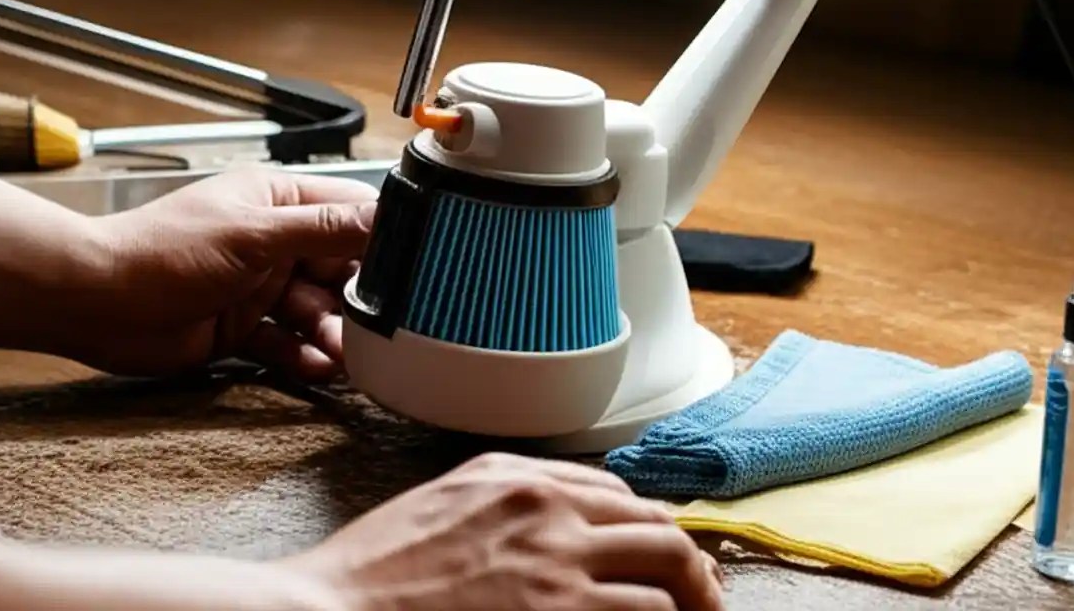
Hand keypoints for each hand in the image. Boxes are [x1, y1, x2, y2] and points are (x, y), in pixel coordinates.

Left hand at [63, 166, 377, 380]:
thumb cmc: (160, 252)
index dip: (379, 237)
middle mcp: (271, 242)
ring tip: (345, 353)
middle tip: (378, 323)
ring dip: (334, 333)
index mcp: (276, 201)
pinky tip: (319, 368)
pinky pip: (286, 344)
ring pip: (316, 311)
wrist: (96, 303)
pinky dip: (304, 357)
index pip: (347, 211)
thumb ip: (322, 228)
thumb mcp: (254, 234)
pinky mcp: (241, 328)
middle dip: (358, 298)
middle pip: (339, 269)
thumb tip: (382, 216)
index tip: (409, 265)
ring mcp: (257, 287)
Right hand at [286, 452, 725, 610]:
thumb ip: (502, 504)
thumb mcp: (439, 507)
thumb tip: (557, 523)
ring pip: (666, 568)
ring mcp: (556, 559)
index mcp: (513, 476)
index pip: (613, 493)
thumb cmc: (371, 575)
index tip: (660, 556)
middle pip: (654, 524)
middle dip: (690, 564)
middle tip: (702, 598)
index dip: (647, 528)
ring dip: (689, 601)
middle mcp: (545, 506)